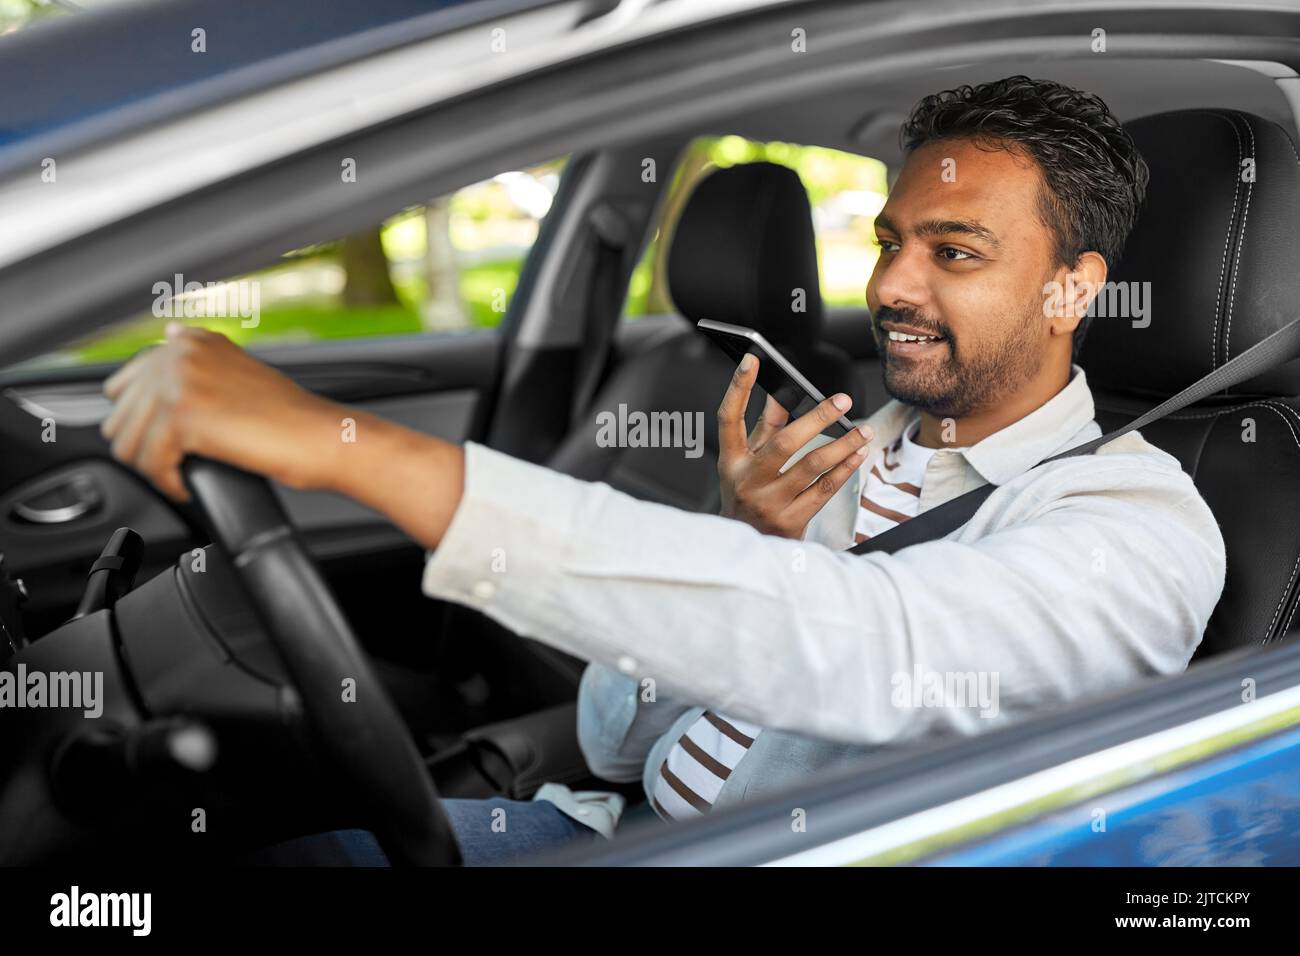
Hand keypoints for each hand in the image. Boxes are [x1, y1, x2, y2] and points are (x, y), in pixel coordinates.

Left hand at [101, 323, 344, 500]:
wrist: (321, 437)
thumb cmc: (290, 416)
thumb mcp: (239, 370)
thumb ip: (199, 355)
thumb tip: (170, 332)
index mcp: (191, 341)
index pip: (124, 385)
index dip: (142, 423)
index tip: (168, 442)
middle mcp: (180, 353)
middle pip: (120, 417)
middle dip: (145, 449)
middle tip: (179, 464)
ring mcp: (179, 381)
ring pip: (128, 444)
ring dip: (154, 469)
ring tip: (183, 475)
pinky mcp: (183, 416)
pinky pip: (150, 464)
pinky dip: (169, 484)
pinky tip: (189, 485)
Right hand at [717, 355, 872, 538]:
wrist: (747, 544)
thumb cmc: (748, 493)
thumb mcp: (749, 460)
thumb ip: (765, 426)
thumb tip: (780, 392)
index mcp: (731, 462)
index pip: (729, 419)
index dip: (738, 387)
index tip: (752, 359)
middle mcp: (747, 482)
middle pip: (783, 443)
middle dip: (816, 418)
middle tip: (842, 401)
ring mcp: (769, 504)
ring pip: (812, 466)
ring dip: (843, 445)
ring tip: (862, 430)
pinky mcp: (791, 521)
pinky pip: (824, 490)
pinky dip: (844, 469)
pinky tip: (857, 454)